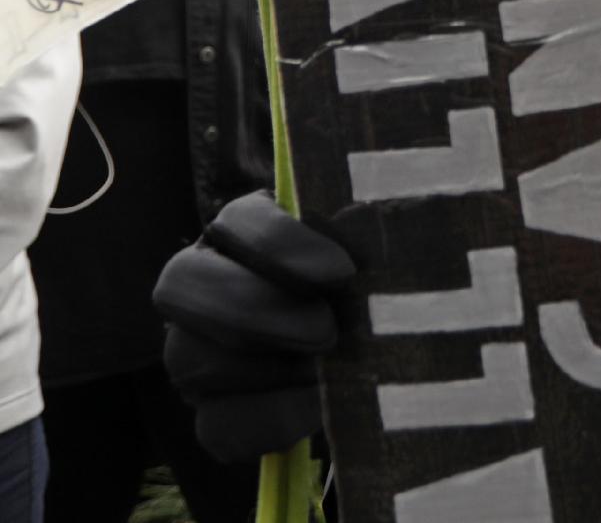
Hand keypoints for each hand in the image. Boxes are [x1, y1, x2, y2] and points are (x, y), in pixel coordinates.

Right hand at [153, 192, 355, 462]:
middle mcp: (198, 284)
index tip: (340, 272)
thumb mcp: (368, 257)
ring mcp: (192, 349)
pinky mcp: (210, 410)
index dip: (278, 245)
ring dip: (268, 371)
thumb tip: (359, 214)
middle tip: (326, 333)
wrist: (376, 350)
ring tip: (327, 371)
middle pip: (181, 288)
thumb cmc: (365, 285)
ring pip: (190, 361)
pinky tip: (316, 408)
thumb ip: (361, 239)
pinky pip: (216, 427)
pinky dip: (271, 421)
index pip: (233, 222)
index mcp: (238, 230)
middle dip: (258, 312)